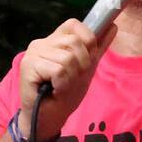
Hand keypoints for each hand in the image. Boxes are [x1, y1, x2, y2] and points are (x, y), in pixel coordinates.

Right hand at [18, 19, 118, 140]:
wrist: (49, 117)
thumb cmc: (64, 93)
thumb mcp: (86, 68)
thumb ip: (98, 47)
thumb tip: (113, 26)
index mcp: (54, 40)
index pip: (73, 24)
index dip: (87, 40)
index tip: (85, 62)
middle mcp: (41, 43)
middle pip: (74, 42)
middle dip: (82, 64)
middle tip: (71, 78)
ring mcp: (33, 53)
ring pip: (68, 58)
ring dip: (71, 77)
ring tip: (61, 85)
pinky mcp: (28, 66)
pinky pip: (59, 70)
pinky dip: (62, 84)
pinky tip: (54, 89)